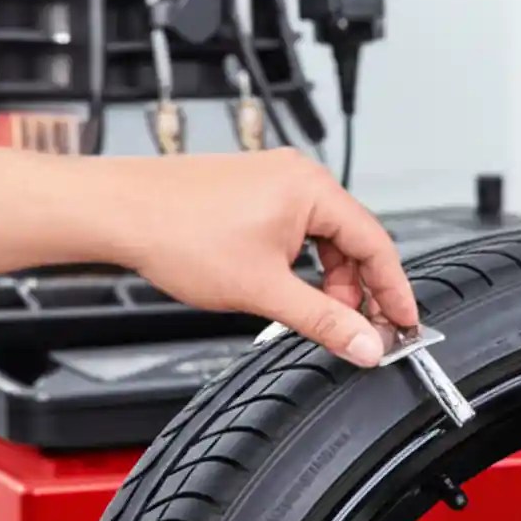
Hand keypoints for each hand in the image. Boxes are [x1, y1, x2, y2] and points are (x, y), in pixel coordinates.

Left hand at [112, 148, 416, 366]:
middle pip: (352, 240)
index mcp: (313, 189)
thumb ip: (323, 321)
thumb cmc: (176, 232)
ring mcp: (275, 180)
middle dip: (355, 290)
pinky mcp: (253, 190)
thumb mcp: (263, 290)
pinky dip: (301, 263)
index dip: (394, 289)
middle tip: (354, 329)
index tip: (404, 321)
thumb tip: (364, 343)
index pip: (376, 243)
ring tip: (312, 313)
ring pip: (323, 237)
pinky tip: (287, 288)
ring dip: (326, 278)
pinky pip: (297, 229)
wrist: (116, 211)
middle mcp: (299, 177)